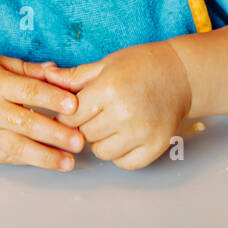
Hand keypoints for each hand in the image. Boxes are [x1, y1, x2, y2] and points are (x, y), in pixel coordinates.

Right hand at [0, 50, 84, 170]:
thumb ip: (27, 70)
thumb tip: (58, 71)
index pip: (28, 92)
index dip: (53, 98)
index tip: (75, 106)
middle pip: (27, 123)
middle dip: (56, 134)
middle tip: (80, 141)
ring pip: (17, 147)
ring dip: (45, 157)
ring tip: (68, 163)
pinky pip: (4, 157)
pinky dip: (25, 160)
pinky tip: (45, 163)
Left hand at [42, 41, 192, 169]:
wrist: (181, 74)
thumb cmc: (141, 65)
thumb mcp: (106, 64)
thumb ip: (75, 76)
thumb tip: (46, 76)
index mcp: (108, 90)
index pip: (70, 116)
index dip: (69, 114)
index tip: (76, 109)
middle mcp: (125, 113)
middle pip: (84, 135)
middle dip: (84, 127)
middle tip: (96, 115)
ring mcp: (142, 132)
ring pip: (102, 152)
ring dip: (101, 142)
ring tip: (111, 125)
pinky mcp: (156, 145)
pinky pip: (125, 163)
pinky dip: (121, 154)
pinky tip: (125, 137)